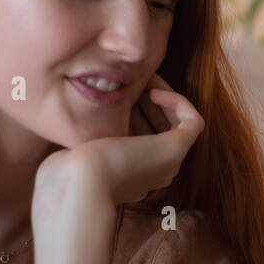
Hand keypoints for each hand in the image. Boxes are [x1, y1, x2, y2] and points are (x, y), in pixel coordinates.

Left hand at [33, 74, 204, 226]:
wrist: (79, 182)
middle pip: (161, 131)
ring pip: (177, 125)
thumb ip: (88, 134)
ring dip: (162, 99)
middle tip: (133, 82)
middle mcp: (156, 172)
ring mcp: (169, 163)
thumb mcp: (81, 148)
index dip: (134, 113)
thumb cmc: (70, 170)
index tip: (117, 95)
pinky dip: (177, 101)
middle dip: (147, 104)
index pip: (143, 140)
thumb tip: (85, 112)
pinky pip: (192, 121)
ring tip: (144, 80)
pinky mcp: (177, 150)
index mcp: (134, 178)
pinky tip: (152, 91)